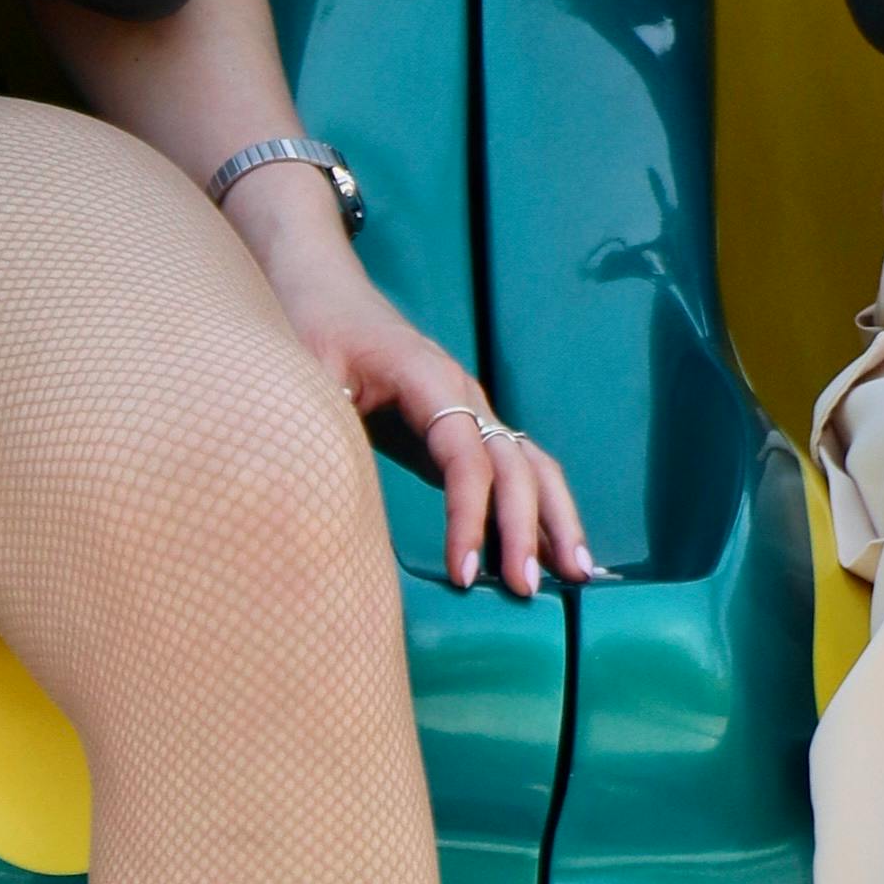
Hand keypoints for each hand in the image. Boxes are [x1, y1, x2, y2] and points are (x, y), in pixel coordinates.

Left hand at [230, 185, 596, 599]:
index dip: (469, 517)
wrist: (323, 291)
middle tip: (528, 592)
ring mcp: (471, 409)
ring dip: (556, 519)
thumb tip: (323, 499)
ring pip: (532, 464)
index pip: (466, 457)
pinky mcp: (464, 428)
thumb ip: (320, 426)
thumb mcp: (303, 375)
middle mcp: (463, 393)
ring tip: (580, 577)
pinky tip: (554, 551)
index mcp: (428, 379)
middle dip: (527, 528)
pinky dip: (542, 508)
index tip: (463, 574)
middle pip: (514, 464)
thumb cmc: (312, 331)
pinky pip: (515, 468)